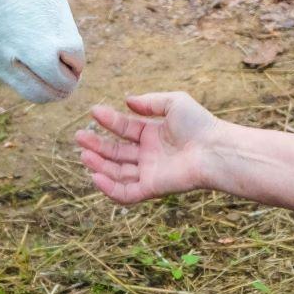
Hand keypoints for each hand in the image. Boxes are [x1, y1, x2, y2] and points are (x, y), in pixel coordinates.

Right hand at [76, 91, 219, 204]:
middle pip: (116, 152)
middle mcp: (150, 155)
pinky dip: (110, 188)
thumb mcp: (174, 103)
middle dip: (97, 145)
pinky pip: (126, 193)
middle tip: (78, 136)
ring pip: (117, 172)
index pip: (125, 129)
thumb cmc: (199, 125)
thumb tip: (126, 100)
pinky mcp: (152, 188)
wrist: (214, 149)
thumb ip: (150, 102)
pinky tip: (95, 176)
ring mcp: (150, 172)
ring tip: (84, 154)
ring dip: (99, 165)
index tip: (94, 111)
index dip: (109, 121)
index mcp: (154, 135)